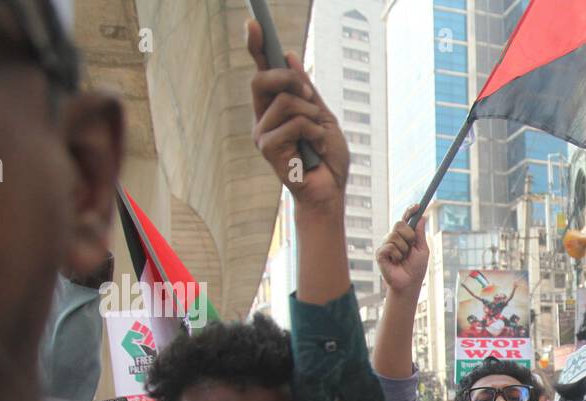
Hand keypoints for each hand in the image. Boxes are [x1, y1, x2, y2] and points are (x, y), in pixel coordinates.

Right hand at [247, 19, 347, 213]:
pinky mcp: (267, 148)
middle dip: (288, 79)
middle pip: (262, 79)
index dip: (256, 47)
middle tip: (308, 94)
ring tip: (318, 136)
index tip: (255, 24)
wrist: (331, 192)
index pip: (261, 72)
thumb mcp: (323, 118)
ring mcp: (262, 134)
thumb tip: (289, 56)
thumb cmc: (328, 159)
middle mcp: (263, 119)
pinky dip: (313, 132)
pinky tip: (316, 149)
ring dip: (311, 115)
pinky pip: (293, 123)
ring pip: (285, 102)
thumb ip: (306, 91)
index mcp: (275, 110)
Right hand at [377, 205, 428, 296]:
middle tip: (411, 245)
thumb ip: (420, 234)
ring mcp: (386, 244)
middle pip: (399, 223)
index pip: (406, 219)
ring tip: (403, 259)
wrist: (409, 283)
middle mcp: (394, 237)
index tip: (418, 206)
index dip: (410, 211)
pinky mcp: (380, 253)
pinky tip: (396, 262)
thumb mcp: (422, 249)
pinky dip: (397, 255)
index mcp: (405, 235)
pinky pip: (389, 247)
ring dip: (403, 249)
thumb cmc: (416, 268)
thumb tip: (422, 216)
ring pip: (394, 235)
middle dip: (408, 234)